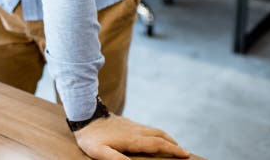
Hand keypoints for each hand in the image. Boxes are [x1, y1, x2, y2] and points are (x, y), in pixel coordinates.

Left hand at [73, 114, 189, 159]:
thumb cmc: (90, 138)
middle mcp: (135, 130)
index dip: (172, 149)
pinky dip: (156, 133)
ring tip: (172, 145)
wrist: (84, 115)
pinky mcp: (126, 122)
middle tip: (184, 152)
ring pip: (154, 130)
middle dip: (173, 144)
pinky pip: (146, 128)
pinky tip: (153, 137)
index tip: (185, 154)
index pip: (158, 144)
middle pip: (160, 135)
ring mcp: (131, 125)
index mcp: (132, 139)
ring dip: (166, 137)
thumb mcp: (100, 152)